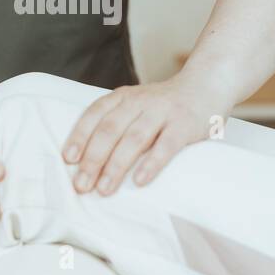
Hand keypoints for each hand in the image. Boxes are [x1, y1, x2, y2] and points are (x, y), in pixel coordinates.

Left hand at [61, 73, 229, 196]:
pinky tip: (140, 181)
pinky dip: (152, 163)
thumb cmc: (164, 105)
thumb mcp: (136, 104)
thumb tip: (86, 161)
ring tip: (104, 189)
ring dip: (116, 165)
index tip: (68, 159)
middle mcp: (140, 102)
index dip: (80, 136)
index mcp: (124, 97)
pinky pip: (166, 146)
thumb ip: (116, 123)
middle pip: (111, 129)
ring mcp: (163, 112)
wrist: (206, 85)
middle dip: (93, 158)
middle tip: (81, 185)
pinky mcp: (184, 126)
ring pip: (134, 138)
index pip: (95, 114)